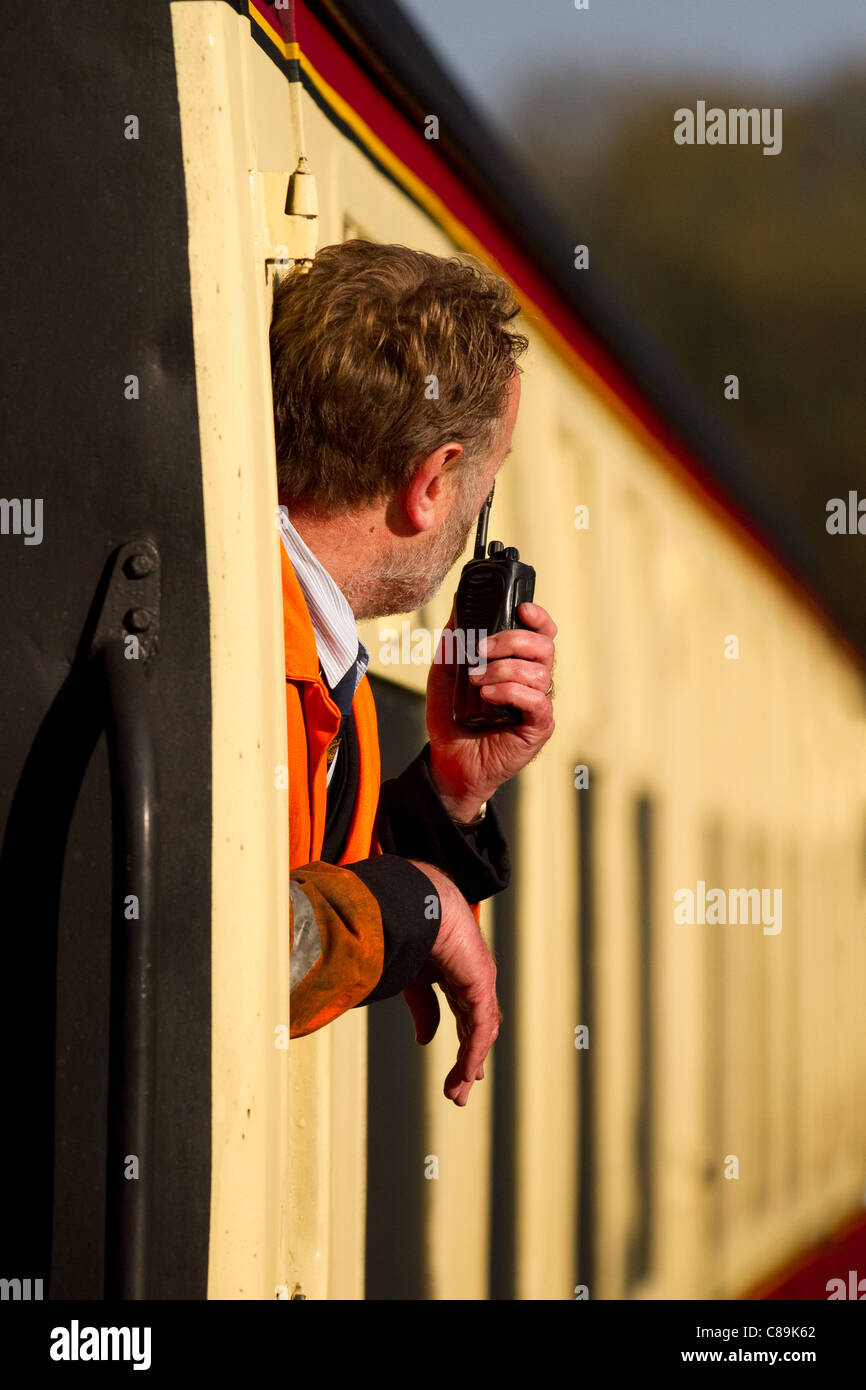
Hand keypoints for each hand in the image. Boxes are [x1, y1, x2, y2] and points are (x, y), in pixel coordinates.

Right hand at [402, 861, 499, 1105]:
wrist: (418, 903)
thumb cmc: (412, 930)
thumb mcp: (414, 979)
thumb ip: (423, 1009)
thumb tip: (426, 1041)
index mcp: (457, 976)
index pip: (465, 1019)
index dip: (463, 1048)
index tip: (460, 1077)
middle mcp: (473, 981)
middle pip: (475, 1031)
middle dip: (466, 1063)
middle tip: (458, 1093)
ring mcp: (480, 982)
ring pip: (479, 1033)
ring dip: (468, 1064)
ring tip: (456, 1093)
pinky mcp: (481, 983)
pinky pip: (480, 1026)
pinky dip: (472, 1051)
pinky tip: (466, 1071)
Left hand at [425, 600, 556, 820]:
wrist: (449, 760)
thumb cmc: (452, 718)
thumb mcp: (445, 673)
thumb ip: (454, 642)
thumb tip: (458, 608)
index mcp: (519, 664)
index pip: (542, 634)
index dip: (539, 618)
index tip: (521, 609)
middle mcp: (534, 682)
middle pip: (544, 647)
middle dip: (511, 641)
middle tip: (481, 650)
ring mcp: (538, 705)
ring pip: (538, 672)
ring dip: (503, 670)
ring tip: (476, 681)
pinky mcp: (538, 727)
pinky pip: (536, 701)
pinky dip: (510, 692)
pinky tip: (488, 696)